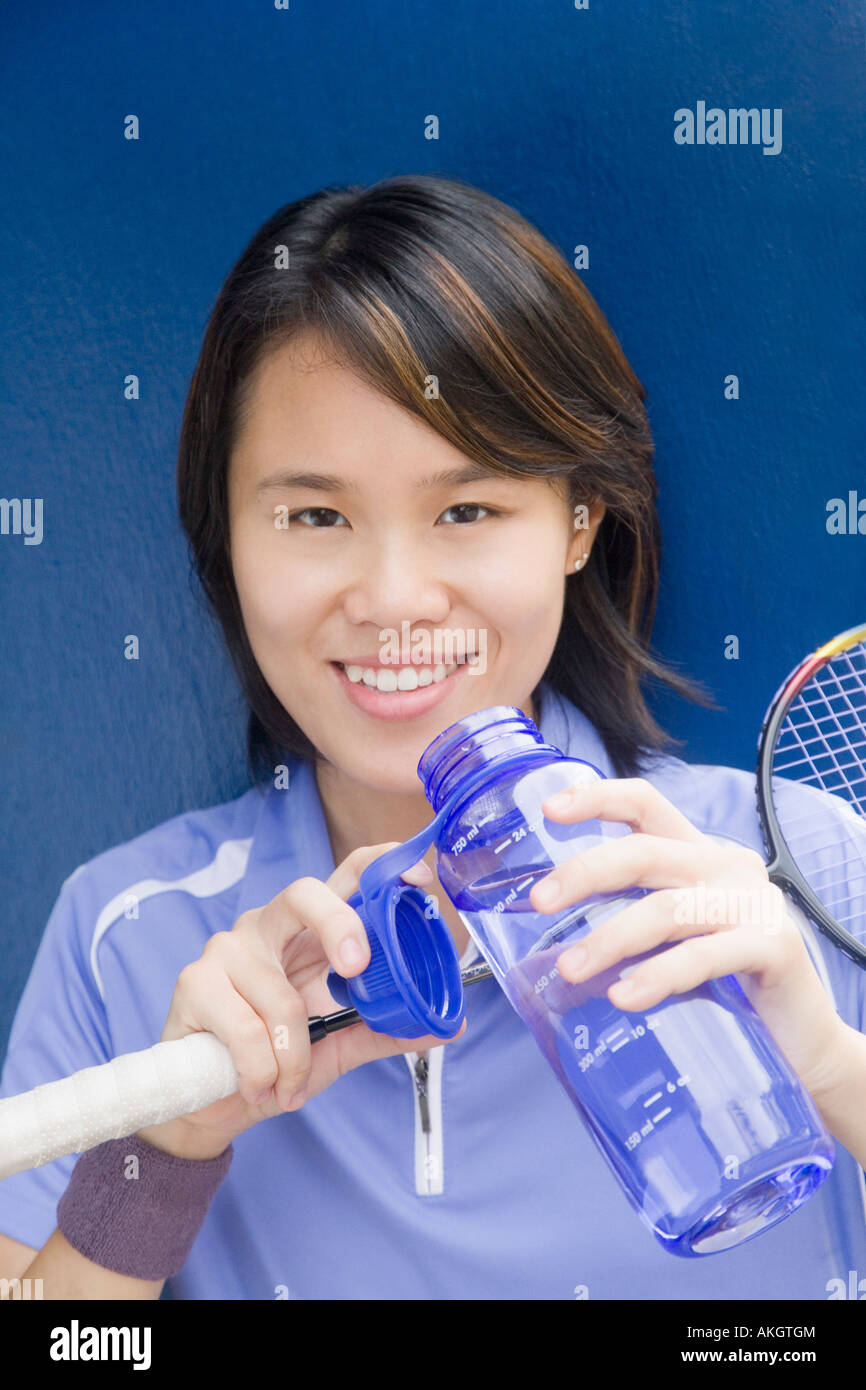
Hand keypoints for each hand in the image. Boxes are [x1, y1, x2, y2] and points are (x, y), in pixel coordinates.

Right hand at [138, 843, 464, 1158]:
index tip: (418, 879)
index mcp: (309, 932)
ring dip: (295, 1058)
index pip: (345, 876)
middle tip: (356, 968)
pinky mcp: (196, 982)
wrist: (212, 1103)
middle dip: (340, 925)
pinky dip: (264, 1072)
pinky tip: (261, 1087)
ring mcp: (227, 949)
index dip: (382, 865)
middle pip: (307, 893)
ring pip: (282, 998)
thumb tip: (450, 1027)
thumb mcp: (341, 1042)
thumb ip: (388, 1028)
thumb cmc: (277, 1059)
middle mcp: (268, 926)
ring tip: (289, 1084)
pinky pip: (248, 1031)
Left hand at [531, 777, 849, 1103]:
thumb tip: (550, 930)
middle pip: (644, 852)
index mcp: (699, 855)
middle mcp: (727, 867)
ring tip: (571, 970)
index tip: (548, 811)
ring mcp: (753, 904)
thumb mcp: (675, 936)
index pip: (646, 804)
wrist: (802, 1038)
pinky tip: (624, 997)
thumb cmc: (725, 983)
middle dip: (585, 872)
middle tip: (539, 902)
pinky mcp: (772, 947)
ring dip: (610, 938)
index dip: (597, 799)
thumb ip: (631, 918)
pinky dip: (658, 976)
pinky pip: (703, 956)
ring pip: (666, 908)